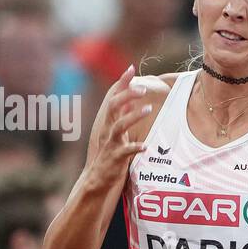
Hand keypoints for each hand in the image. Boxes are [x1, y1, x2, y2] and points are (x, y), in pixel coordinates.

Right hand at [88, 65, 153, 184]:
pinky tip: (145, 146)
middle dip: (127, 95)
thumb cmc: (110, 154)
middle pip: (113, 106)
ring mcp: (110, 143)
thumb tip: (130, 99)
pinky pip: (125, 151)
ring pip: (119, 126)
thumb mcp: (116, 132)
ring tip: (149, 109)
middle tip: (143, 88)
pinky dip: (135, 148)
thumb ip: (122, 116)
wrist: (97, 180)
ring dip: (134, 116)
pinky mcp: (115, 158)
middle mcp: (107, 129)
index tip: (131, 68)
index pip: (113, 97)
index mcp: (109, 122)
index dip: (121, 82)